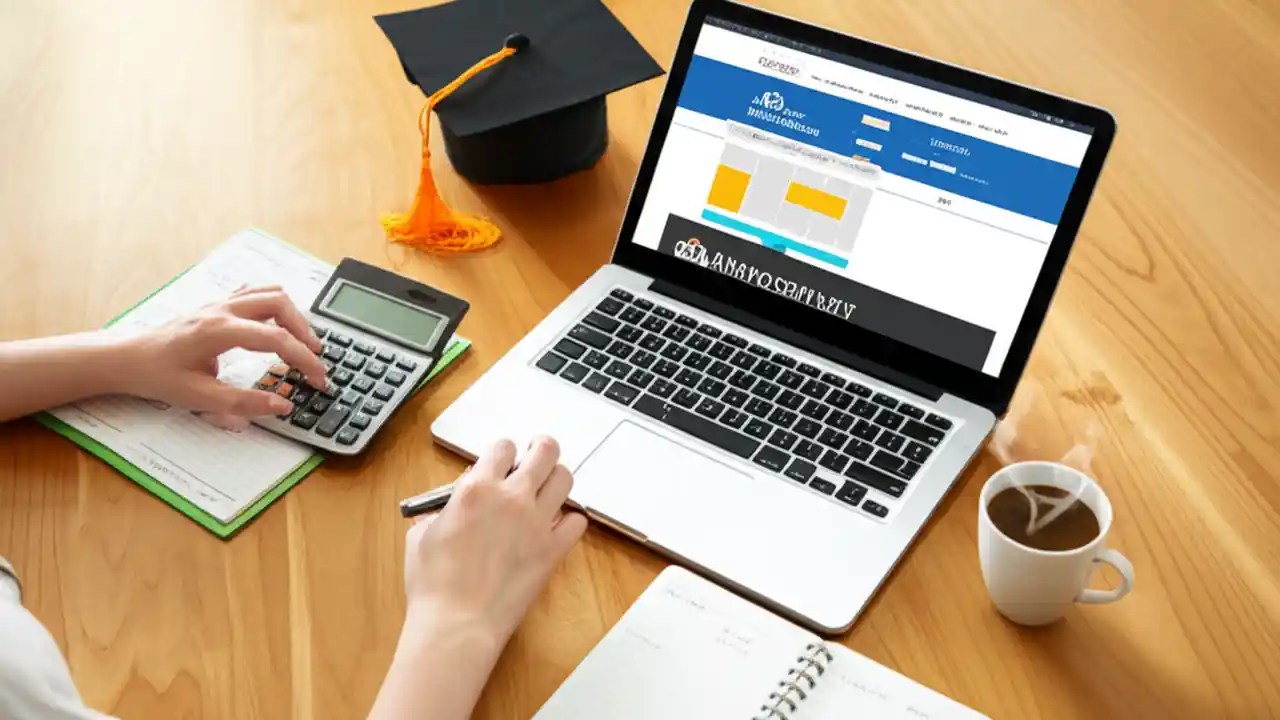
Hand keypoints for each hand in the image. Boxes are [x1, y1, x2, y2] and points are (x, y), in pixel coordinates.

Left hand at [121, 286, 327, 427]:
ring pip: (271, 293)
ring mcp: (220, 303)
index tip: (318, 380)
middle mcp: (223, 310)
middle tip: (314, 359)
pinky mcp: (218, 305)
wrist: (128, 358)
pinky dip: (276, 305)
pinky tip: (279, 323)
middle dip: (305, 332)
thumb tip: (282, 405)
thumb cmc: (158, 376)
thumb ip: (244, 403)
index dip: (304, 361)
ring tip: (302, 342)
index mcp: (219, 330)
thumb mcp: (200, 398)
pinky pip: (255, 292)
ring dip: (293, 316)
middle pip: (281, 304)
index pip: (277, 339)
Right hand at [402, 437, 587, 645]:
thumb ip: (444, 508)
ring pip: (565, 479)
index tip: (500, 463)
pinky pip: (578, 522)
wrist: (457, 623)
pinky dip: (570, 520)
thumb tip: (458, 501)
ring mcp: (536, 523)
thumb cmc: (432, 583)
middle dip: (540, 449)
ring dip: (556, 479)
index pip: (502, 446)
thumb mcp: (422, 534)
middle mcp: (511, 498)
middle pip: (544, 451)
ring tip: (546, 490)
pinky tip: (556, 527)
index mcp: (476, 489)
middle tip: (535, 459)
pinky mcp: (553, 550)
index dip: (502, 452)